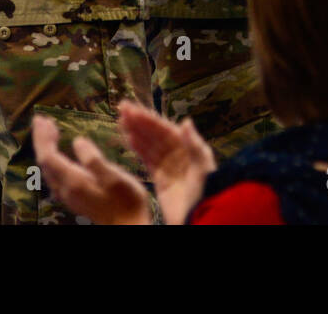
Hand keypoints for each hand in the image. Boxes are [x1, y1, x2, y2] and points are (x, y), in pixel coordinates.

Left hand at [33, 114, 153, 224]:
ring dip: (46, 148)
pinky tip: (60, 153)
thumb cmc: (126, 202)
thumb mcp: (114, 177)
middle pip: (45, 162)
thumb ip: (94, 159)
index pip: (48, 156)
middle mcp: (66, 189)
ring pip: (49, 169)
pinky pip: (55, 174)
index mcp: (74, 181)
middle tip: (41, 120)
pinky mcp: (75, 197)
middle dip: (42, 140)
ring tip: (49, 131)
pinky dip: (53, 158)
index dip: (43, 137)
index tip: (42, 118)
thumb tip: (78, 141)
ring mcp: (69, 195)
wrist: (128, 227)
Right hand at [117, 100, 216, 225]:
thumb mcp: (202, 168)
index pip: (165, 129)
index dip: (149, 119)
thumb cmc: (206, 192)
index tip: (133, 109)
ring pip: (150, 145)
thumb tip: (186, 121)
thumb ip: (193, 145)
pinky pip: (148, 160)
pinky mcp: (162, 180)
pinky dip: (138, 149)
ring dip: (136, 132)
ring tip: (121, 121)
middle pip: (156, 135)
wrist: (202, 218)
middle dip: (140, 122)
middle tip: (122, 109)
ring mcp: (170, 167)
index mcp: (189, 148)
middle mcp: (179, 154)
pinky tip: (128, 139)